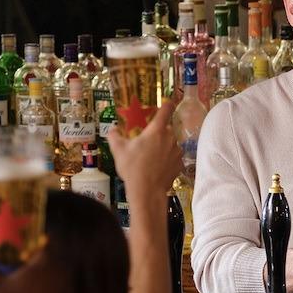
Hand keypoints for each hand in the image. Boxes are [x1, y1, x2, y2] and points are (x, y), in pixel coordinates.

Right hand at [0, 245, 71, 292]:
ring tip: (19, 285)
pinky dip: (44, 292)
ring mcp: (66, 291)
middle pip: (47, 260)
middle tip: (14, 266)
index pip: (44, 242)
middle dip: (31, 261)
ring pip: (51, 277)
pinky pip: (55, 292)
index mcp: (45, 264)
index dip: (29, 242)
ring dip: (37, 278)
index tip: (17, 246)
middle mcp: (61, 274)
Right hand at [107, 92, 182, 209]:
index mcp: (156, 130)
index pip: (166, 110)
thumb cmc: (133, 168)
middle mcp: (170, 138)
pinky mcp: (180, 163)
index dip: (167, 104)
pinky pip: (173, 156)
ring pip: (170, 143)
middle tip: (145, 143)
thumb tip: (113, 130)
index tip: (169, 101)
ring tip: (149, 158)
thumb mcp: (118, 149)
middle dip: (157, 133)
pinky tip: (157, 166)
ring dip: (162, 146)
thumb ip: (114, 135)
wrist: (147, 191)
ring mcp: (177, 151)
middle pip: (165, 129)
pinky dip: (167, 159)